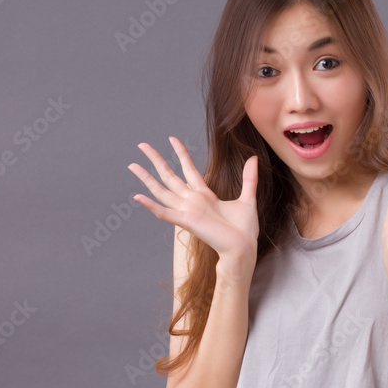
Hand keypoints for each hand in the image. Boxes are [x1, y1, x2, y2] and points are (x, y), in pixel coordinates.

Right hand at [128, 136, 259, 260]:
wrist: (243, 248)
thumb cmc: (244, 229)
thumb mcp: (248, 198)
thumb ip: (249, 178)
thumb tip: (254, 158)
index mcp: (205, 195)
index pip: (189, 169)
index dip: (180, 153)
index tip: (172, 138)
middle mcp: (192, 201)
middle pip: (169, 176)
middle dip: (156, 160)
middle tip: (142, 145)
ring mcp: (187, 210)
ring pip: (162, 191)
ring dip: (147, 179)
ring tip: (133, 166)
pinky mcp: (187, 222)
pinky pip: (165, 213)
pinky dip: (151, 205)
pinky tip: (138, 197)